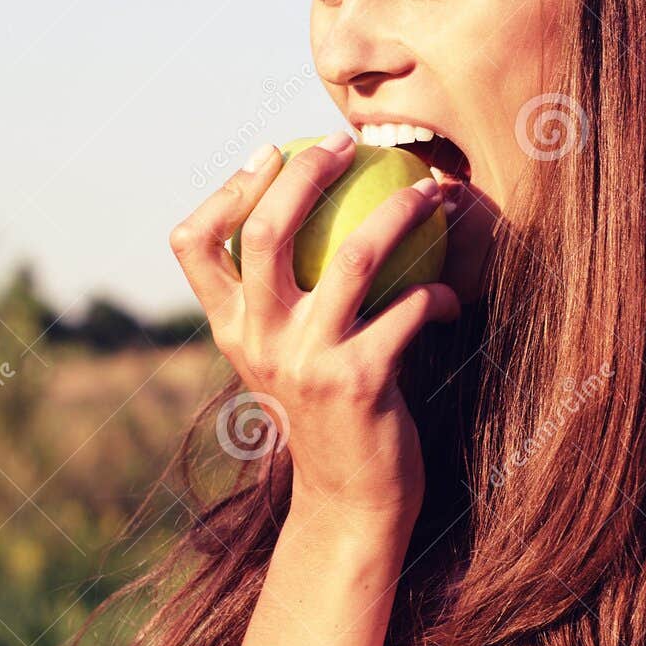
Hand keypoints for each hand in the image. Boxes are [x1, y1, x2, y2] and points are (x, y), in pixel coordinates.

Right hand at [168, 132, 460, 520]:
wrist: (348, 500)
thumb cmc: (325, 412)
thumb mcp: (283, 355)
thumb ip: (279, 300)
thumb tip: (305, 209)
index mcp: (230, 330)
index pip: (193, 244)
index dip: (226, 188)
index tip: (271, 152)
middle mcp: (257, 342)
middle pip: (265, 233)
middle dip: (307, 174)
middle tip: (346, 145)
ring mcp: (306, 362)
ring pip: (351, 259)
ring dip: (398, 214)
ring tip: (427, 191)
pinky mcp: (359, 381)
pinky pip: (409, 310)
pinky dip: (437, 295)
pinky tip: (452, 295)